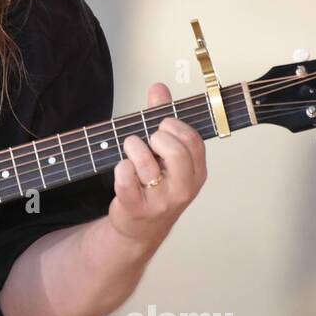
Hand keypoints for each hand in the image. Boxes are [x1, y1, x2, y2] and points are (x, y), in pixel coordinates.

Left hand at [108, 81, 206, 250]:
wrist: (139, 227)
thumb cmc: (154, 185)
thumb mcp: (164, 154)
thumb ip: (162, 118)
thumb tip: (159, 88)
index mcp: (196, 173)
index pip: (193, 139)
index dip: (173, 126)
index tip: (161, 127)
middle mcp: (183, 188)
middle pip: (175, 149)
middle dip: (155, 136)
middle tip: (148, 140)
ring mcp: (161, 200)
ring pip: (145, 161)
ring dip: (132, 148)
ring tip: (131, 151)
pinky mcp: (136, 207)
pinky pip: (125, 177)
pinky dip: (120, 168)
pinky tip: (123, 170)